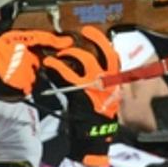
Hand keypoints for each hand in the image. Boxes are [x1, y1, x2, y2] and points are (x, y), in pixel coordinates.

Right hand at [0, 28, 70, 104]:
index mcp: (14, 40)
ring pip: (31, 74)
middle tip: (8, 67)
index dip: (56, 40)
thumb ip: (9, 38)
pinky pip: (26, 86)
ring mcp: (23, 70)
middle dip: (26, 64)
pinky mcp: (22, 84)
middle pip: (34, 60)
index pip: (40, 38)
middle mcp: (22, 54)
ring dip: (22, 76)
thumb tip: (19, 34)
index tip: (66, 41)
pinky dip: (19, 86)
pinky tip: (6, 83)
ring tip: (4, 76)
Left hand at [43, 26, 120, 165]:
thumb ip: (102, 81)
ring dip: (72, 53)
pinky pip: (70, 74)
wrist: (95, 133)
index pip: (114, 56)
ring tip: (61, 53)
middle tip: (81, 33)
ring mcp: (96, 84)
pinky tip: (51, 64)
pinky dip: (59, 66)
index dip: (103, 42)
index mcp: (116, 81)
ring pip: (86, 59)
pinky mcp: (82, 91)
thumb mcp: (106, 96)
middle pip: (104, 53)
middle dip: (93, 39)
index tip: (92, 32)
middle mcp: (109, 80)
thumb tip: (90, 67)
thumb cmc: (98, 115)